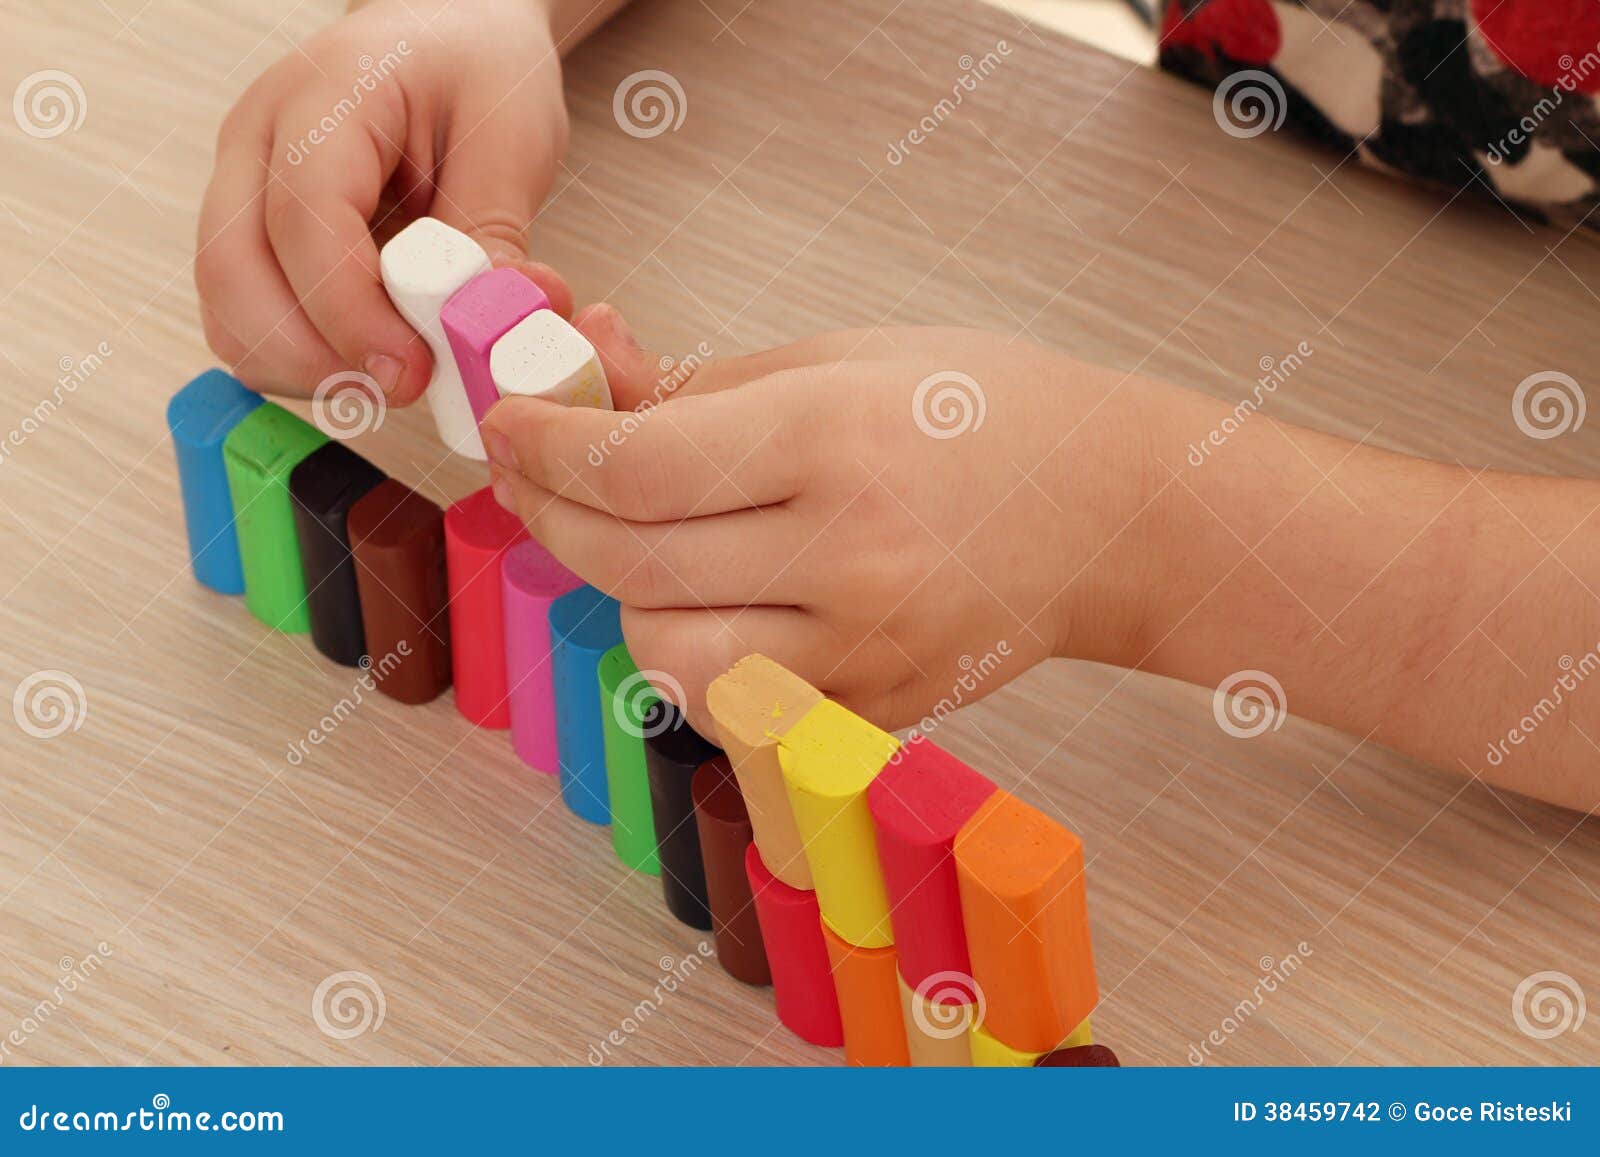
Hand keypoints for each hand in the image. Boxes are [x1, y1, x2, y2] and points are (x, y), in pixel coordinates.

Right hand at [195, 0, 572, 400]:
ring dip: (305, 366)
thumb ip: (494, 236)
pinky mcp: (253, 233)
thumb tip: (488, 332)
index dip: (350, 312)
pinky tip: (371, 359)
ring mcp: (242, 186)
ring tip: (397, 373)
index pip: (302, 220)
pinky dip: (303, 359)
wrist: (450, 34)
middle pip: (231, 272)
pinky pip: (250, 318)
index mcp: (323, 96)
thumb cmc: (478, 70)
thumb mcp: (513, 136)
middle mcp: (256, 139)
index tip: (413, 369)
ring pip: (227, 309)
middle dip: (312, 355)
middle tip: (404, 386)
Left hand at [480, 314, 1166, 733]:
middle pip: (633, 565)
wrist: (1117, 515)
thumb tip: (587, 374)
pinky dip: (697, 657)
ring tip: (642, 543)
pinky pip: (736, 707)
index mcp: (836, 440)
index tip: (507, 422)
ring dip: (625, 597)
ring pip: (669, 656)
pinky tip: (714, 602)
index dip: (546, 445)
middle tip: (535, 471)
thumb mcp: (846, 358)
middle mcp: (849, 555)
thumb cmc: (992, 413)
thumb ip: (702, 384)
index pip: (637, 466)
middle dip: (555, 513)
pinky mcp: (877, 711)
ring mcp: (866, 650)